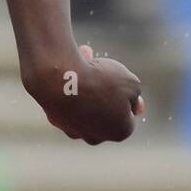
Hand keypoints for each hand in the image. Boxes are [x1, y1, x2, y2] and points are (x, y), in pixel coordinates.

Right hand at [24, 43, 144, 144]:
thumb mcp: (131, 83)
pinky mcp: (55, 118)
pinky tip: (72, 64)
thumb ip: (135, 92)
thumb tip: (132, 103)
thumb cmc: (101, 82)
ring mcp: (73, 129)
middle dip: (106, 88)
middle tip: (105, 69)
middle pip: (105, 110)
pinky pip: (68, 99)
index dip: (128, 99)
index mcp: (118, 132)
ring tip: (87, 54)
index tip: (123, 85)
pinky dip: (71, 83)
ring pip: (85, 102)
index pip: (127, 118)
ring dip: (88, 81)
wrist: (61, 80)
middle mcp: (96, 137)